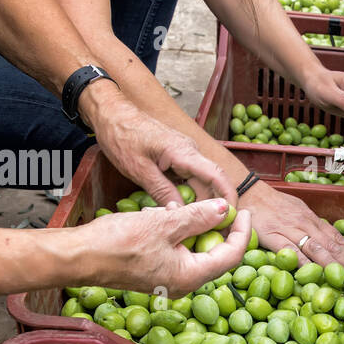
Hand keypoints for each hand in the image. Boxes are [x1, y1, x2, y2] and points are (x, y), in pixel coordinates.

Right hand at [75, 198, 250, 296]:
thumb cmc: (117, 242)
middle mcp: (182, 282)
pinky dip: (179, 232)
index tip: (243, 211)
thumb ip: (198, 217)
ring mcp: (167, 278)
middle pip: (215, 255)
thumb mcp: (163, 223)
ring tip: (192, 206)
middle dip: (221, 229)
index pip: (231, 256)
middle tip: (223, 206)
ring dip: (197, 228)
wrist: (78, 256)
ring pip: (195, 251)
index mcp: (189, 276)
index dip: (241, 232)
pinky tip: (168, 214)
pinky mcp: (154, 270)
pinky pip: (177, 251)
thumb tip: (225, 209)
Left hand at [80, 83, 248, 239]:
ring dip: (197, 202)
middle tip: (208, 230)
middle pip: (211, 183)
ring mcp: (184, 154)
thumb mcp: (139, 170)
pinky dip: (186, 194)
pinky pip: (188, 178)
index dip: (228, 197)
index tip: (231, 217)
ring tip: (191, 223)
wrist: (111, 114)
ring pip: (199, 182)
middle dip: (212, 206)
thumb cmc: (121, 137)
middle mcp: (190, 152)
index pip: (217, 176)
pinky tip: (178, 208)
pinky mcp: (176, 157)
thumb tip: (181, 213)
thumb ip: (162, 192)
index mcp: (183, 152)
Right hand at [241, 181, 343, 280]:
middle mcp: (306, 224)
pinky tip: (316, 275)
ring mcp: (291, 229)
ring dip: (335, 267)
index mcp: (312, 219)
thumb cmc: (272, 204)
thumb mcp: (296, 210)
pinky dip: (304, 264)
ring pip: (318, 250)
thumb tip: (325, 239)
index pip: (338, 238)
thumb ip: (310, 225)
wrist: (248, 192)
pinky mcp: (274, 235)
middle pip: (333, 246)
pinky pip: (292, 251)